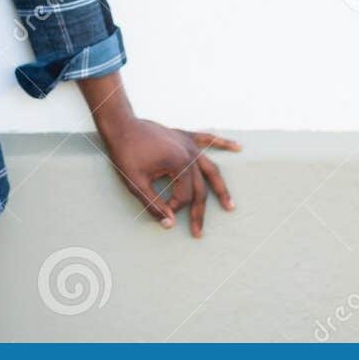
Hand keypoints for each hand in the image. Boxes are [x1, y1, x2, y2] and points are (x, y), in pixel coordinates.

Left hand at [98, 116, 239, 237]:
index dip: (173, 208)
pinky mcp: (184, 136)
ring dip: (221, 188)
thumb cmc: (125, 154)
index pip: (184, 196)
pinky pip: (208, 139)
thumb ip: (153, 205)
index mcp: (179, 164)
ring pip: (211, 169)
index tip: (161, 212)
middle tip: (198, 234)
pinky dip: (223, 143)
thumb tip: (170, 225)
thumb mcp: (135, 183)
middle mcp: (189, 154)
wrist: (120, 125)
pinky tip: (238, 147)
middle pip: (200, 188)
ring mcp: (188, 144)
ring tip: (230, 206)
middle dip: (199, 212)